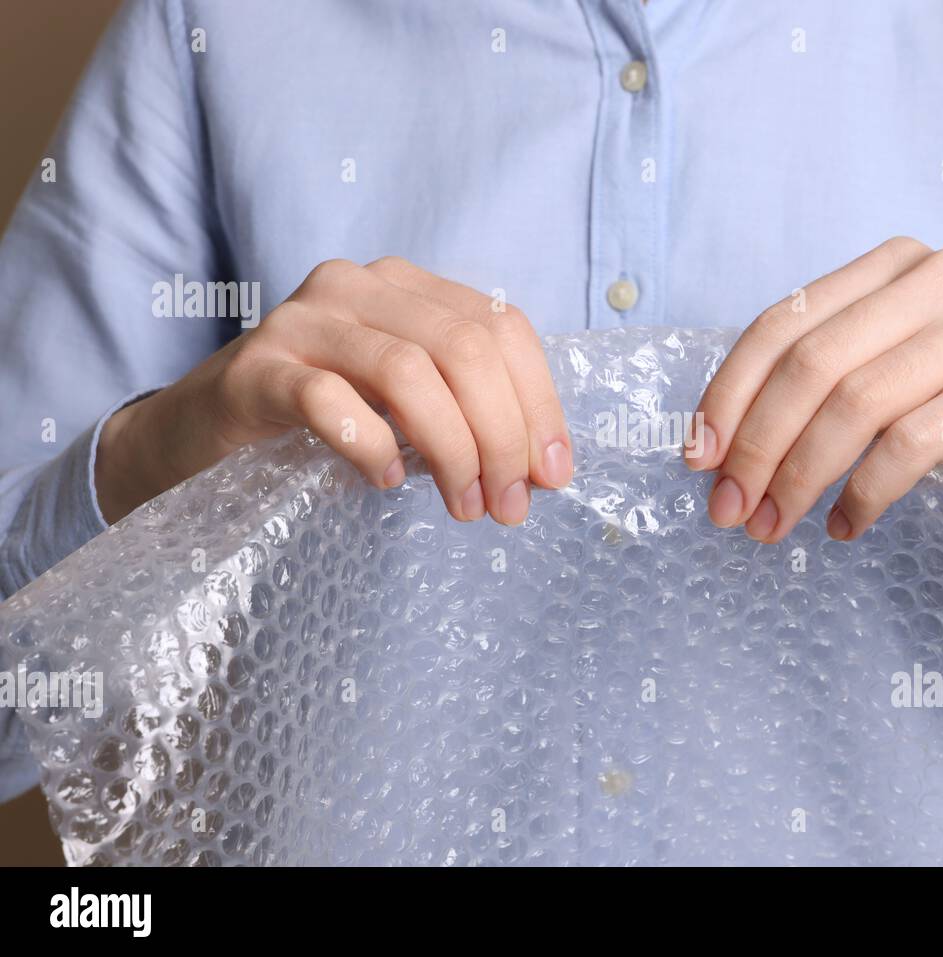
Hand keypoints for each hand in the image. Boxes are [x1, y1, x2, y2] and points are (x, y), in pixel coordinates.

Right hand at [95, 257, 571, 523]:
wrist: (204, 432)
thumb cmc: (321, 419)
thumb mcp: (407, 406)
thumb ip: (470, 414)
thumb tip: (545, 469)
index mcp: (407, 286)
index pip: (500, 328)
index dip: (539, 403)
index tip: (553, 474)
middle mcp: (357, 286)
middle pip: (464, 349)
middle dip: (501, 436)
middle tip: (508, 506)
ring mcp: (302, 321)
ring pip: (407, 372)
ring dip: (450, 449)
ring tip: (462, 506)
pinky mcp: (255, 368)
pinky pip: (328, 400)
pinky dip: (371, 445)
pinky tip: (385, 480)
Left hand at [689, 237, 942, 542]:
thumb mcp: (880, 371)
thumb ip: (810, 385)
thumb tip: (713, 453)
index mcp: (885, 265)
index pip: (780, 324)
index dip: (727, 393)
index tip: (697, 458)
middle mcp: (932, 276)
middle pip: (811, 364)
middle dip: (757, 445)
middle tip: (732, 511)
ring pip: (855, 403)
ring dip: (802, 477)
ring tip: (776, 527)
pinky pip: (911, 443)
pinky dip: (865, 493)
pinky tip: (845, 526)